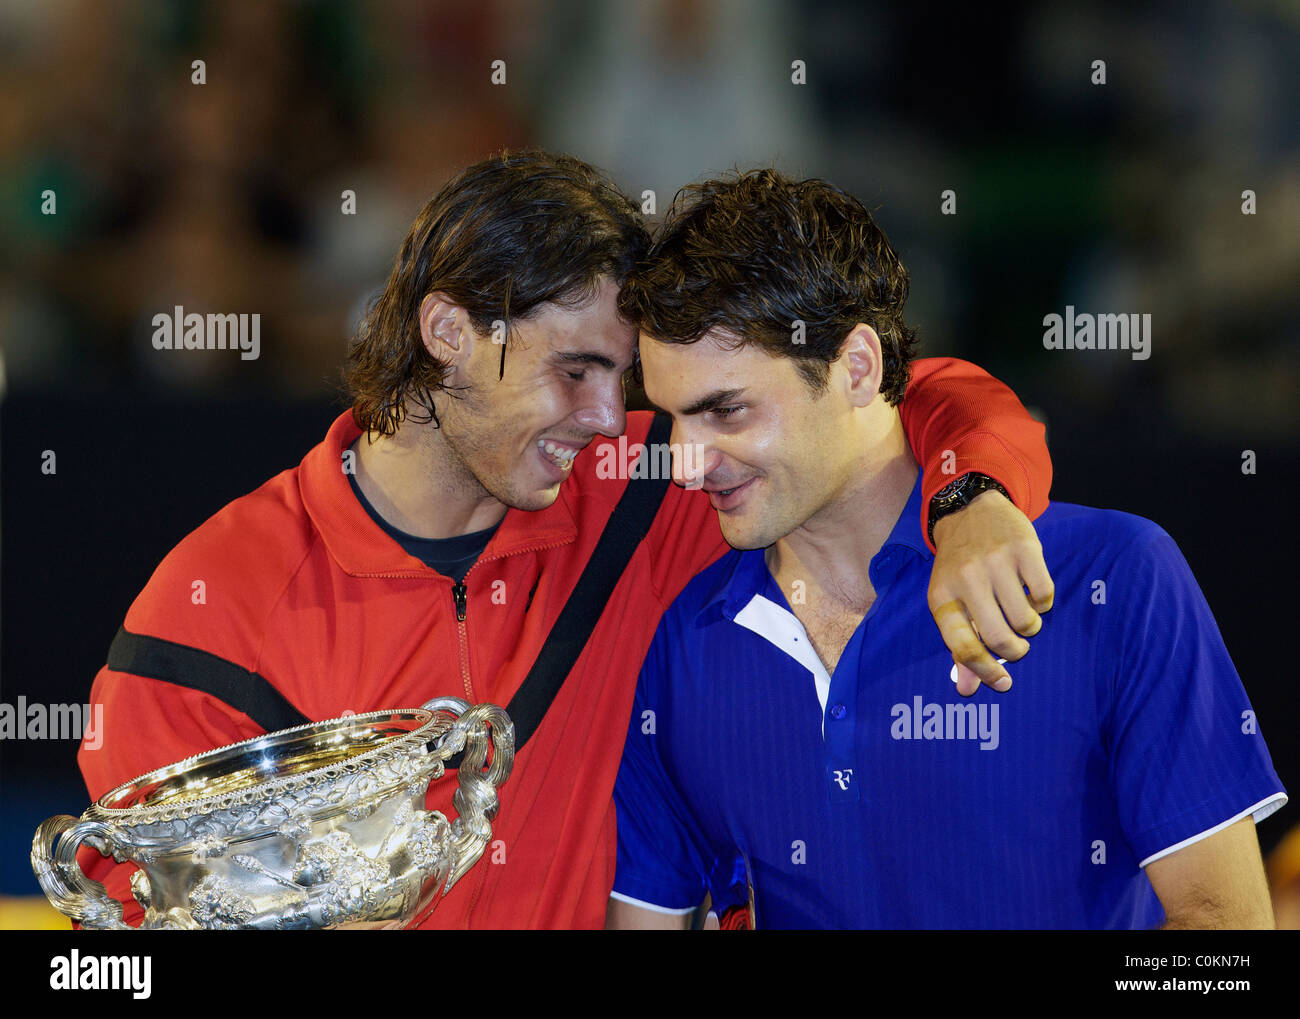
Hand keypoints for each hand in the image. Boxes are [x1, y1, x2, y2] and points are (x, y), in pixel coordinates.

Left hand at [928, 491, 1053, 695]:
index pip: (962, 647)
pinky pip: (1044, 595)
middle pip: (999, 638)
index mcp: (942, 597)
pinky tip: (1031, 592)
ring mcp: (995, 562)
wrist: (969, 510)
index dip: (984, 671)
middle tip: (1017, 646)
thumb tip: (968, 690)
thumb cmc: (958, 566)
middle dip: (1014, 651)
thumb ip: (959, 647)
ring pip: (1026, 620)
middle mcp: (966, 579)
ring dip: (1030, 627)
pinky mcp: (1024, 548)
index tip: (1002, 684)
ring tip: (1022, 615)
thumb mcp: (949, 602)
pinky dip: (1043, 602)